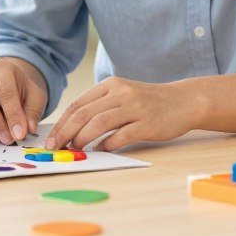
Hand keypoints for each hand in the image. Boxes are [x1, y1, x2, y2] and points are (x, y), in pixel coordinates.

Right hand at [0, 57, 47, 144]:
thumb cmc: (22, 91)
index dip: (12, 115)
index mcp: (2, 68)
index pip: (5, 92)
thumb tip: (28, 129)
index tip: (20, 134)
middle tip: (9, 139)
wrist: (7, 86)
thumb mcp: (36, 97)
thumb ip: (33, 112)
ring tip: (3, 137)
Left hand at [46, 77, 201, 151]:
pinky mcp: (147, 123)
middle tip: (56, 147)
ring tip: (76, 149)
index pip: (78, 104)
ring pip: (99, 123)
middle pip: (84, 113)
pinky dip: (107, 144)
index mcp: (111, 85)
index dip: (62, 122)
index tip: (51, 138)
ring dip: (82, 138)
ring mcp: (135, 107)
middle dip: (66, 132)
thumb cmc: (149, 102)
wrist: (184, 101)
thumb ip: (101, 106)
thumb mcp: (123, 94)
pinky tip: (100, 150)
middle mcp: (121, 93)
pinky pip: (121, 135)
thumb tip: (72, 128)